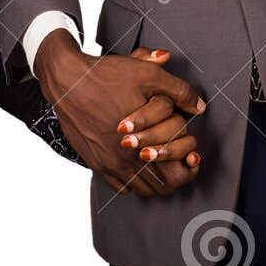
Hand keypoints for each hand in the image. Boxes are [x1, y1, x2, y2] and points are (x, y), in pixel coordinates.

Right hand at [35, 30, 205, 197]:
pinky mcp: (95, 163)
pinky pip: (120, 187)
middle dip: (176, 176)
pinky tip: (136, 166)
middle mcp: (128, 158)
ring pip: (142, 190)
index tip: (192, 157)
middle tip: (179, 163)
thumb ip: (179, 91)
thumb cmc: (107, 76)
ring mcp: (110, 163)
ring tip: (159, 165)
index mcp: (146, 140)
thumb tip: (198, 106)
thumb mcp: (148, 75)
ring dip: (155, 181)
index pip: (178, 171)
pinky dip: (132, 183)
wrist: (67, 81)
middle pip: (163, 186)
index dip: (190, 167)